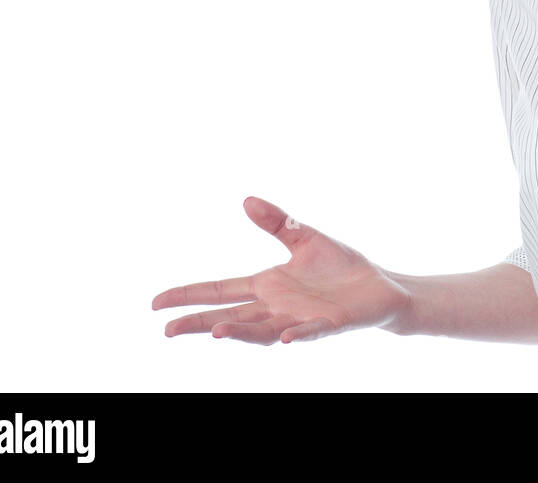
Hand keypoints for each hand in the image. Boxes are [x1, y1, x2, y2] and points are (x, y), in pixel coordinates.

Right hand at [152, 196, 410, 344]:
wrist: (379, 287)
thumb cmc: (341, 268)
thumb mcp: (306, 238)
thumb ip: (278, 222)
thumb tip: (246, 200)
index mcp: (268, 286)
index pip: (221, 291)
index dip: (190, 295)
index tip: (157, 302)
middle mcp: (278, 307)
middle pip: (232, 316)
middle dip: (200, 323)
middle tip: (169, 330)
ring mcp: (301, 318)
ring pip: (264, 330)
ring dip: (241, 332)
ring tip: (215, 332)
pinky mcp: (330, 323)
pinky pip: (311, 331)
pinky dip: (297, 334)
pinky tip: (284, 338)